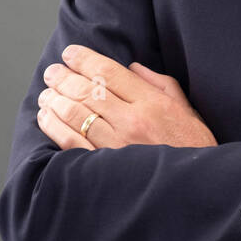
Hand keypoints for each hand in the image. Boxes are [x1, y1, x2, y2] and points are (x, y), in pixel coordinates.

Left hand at [35, 44, 217, 150]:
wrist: (194, 187)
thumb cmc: (191, 147)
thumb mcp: (186, 109)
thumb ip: (160, 84)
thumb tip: (131, 67)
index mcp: (153, 103)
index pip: (110, 72)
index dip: (85, 59)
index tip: (71, 53)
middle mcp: (132, 121)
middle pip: (88, 90)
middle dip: (64, 77)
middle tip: (52, 72)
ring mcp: (116, 146)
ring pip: (75, 114)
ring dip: (55, 99)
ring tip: (47, 92)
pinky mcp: (104, 167)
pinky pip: (70, 143)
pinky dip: (54, 126)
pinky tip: (46, 117)